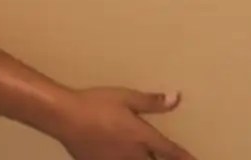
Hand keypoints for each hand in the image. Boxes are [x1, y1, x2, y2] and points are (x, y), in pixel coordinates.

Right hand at [54, 87, 195, 159]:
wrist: (66, 117)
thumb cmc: (98, 103)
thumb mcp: (126, 97)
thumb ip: (151, 101)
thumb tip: (176, 98)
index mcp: (142, 137)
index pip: (170, 151)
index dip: (184, 158)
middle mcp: (132, 155)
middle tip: (172, 159)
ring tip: (148, 158)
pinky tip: (118, 158)